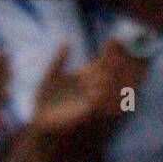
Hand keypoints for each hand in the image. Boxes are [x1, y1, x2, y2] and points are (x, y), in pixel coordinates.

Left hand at [29, 41, 146, 136]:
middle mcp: (92, 87)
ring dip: (114, 77)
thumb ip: (59, 59)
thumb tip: (67, 42)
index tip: (113, 40)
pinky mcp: (86, 111)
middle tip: (120, 51)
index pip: (101, 63)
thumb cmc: (46, 99)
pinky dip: (103, 93)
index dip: (109, 53)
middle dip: (116, 62)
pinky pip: (99, 102)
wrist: (42, 121)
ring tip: (115, 64)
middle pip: (109, 73)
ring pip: (108, 87)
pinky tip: (104, 84)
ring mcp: (91, 99)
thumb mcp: (51, 75)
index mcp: (84, 77)